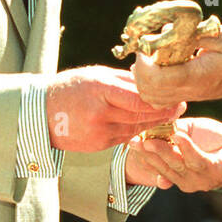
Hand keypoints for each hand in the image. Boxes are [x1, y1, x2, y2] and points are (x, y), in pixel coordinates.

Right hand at [45, 65, 184, 151]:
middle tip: (180, 107)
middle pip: (140, 117)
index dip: (161, 102)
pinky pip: (125, 137)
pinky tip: (148, 124)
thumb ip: (125, 79)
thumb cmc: (71, 87)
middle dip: (163, 113)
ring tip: (168, 114)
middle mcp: (100, 115)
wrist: (41, 113)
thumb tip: (153, 80)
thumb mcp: (97, 75)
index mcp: (100, 91)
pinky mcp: (98, 146)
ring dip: (153, 123)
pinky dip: (138, 131)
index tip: (177, 98)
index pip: (138, 100)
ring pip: (136, 129)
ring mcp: (98, 133)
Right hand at [125, 117, 221, 192]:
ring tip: (151, 139)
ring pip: (177, 165)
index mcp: (177, 172)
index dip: (142, 152)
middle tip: (135, 140)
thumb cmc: (214, 142)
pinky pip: (198, 160)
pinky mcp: (214, 172)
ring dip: (163, 152)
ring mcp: (199, 179)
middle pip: (163, 165)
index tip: (129, 140)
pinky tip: (179, 136)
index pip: (155, 163)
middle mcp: (185, 179)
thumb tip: (151, 126)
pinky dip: (188, 148)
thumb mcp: (188, 134)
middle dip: (148, 153)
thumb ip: (171, 132)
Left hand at [132, 24, 221, 106]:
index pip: (157, 79)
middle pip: (149, 92)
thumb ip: (192, 36)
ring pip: (153, 98)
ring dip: (144, 77)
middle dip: (139, 70)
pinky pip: (163, 97)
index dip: (144, 63)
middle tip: (144, 48)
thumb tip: (164, 32)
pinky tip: (160, 65)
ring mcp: (191, 95)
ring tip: (150, 56)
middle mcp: (192, 90)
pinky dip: (153, 84)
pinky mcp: (192, 94)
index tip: (146, 44)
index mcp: (198, 76)